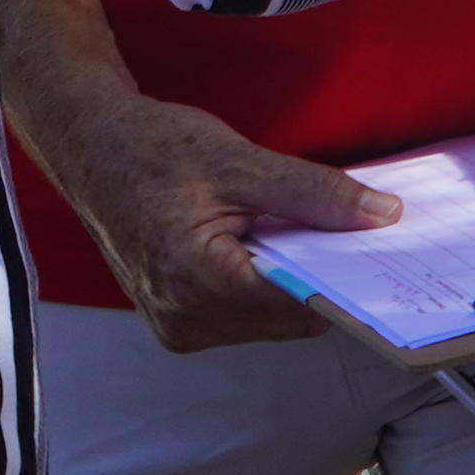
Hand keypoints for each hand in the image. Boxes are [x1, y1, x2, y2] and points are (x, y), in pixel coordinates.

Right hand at [25, 90, 401, 353]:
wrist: (90, 146)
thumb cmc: (153, 148)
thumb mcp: (241, 161)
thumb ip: (316, 195)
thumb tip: (384, 216)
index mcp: (196, 279)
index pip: (300, 304)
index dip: (342, 278)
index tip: (374, 253)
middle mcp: (185, 319)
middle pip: (290, 319)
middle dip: (312, 275)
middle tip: (320, 224)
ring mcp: (178, 328)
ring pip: (270, 323)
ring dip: (284, 281)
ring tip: (265, 227)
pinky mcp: (177, 325)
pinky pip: (244, 319)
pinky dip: (259, 286)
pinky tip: (246, 243)